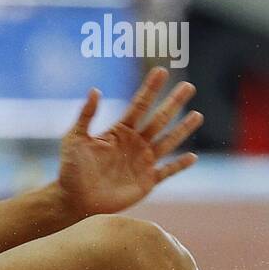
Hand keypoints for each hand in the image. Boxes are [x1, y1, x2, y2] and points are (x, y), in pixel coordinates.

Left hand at [57, 67, 201, 216]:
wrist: (74, 198)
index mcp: (119, 131)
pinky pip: (167, 171)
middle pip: (159, 119)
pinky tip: (192, 157)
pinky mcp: (146, 182)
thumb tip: (94, 89)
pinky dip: (179, 165)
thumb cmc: (71, 168)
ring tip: (197, 115)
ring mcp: (142, 162)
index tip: (161, 71)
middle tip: (188, 86)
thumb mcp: (74, 139)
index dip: (150, 88)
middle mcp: (135, 143)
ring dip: (182, 129)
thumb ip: (86, 116)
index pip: (139, 105)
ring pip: (168, 142)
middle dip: (173, 103)